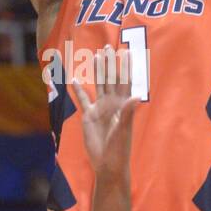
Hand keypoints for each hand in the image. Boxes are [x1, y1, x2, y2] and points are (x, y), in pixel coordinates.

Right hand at [72, 59, 138, 177]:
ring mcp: (100, 109)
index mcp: (123, 105)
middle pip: (111, 79)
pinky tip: (75, 79)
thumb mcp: (123, 131)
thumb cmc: (119, 149)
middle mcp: (112, 104)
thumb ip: (128, 113)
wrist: (107, 164)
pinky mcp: (89, 116)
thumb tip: (135, 97)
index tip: (127, 53)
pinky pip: (83, 99)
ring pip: (99, 85)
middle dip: (110, 63)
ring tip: (96, 55)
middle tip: (109, 47)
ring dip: (98, 71)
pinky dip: (79, 90)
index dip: (126, 68)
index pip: (125, 82)